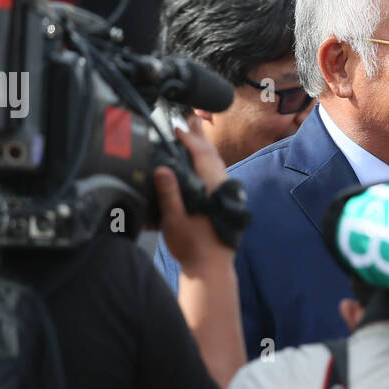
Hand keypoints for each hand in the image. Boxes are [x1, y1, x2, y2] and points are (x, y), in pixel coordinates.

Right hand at [157, 117, 232, 271]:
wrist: (211, 269)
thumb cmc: (192, 247)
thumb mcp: (175, 220)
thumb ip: (169, 194)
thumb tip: (162, 168)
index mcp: (213, 188)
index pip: (201, 156)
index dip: (189, 140)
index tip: (177, 127)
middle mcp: (223, 188)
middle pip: (212, 155)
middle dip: (200, 138)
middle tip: (191, 120)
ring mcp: (226, 195)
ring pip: (216, 165)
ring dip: (205, 149)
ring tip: (196, 135)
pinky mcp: (224, 204)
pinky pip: (217, 175)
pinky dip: (208, 163)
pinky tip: (201, 165)